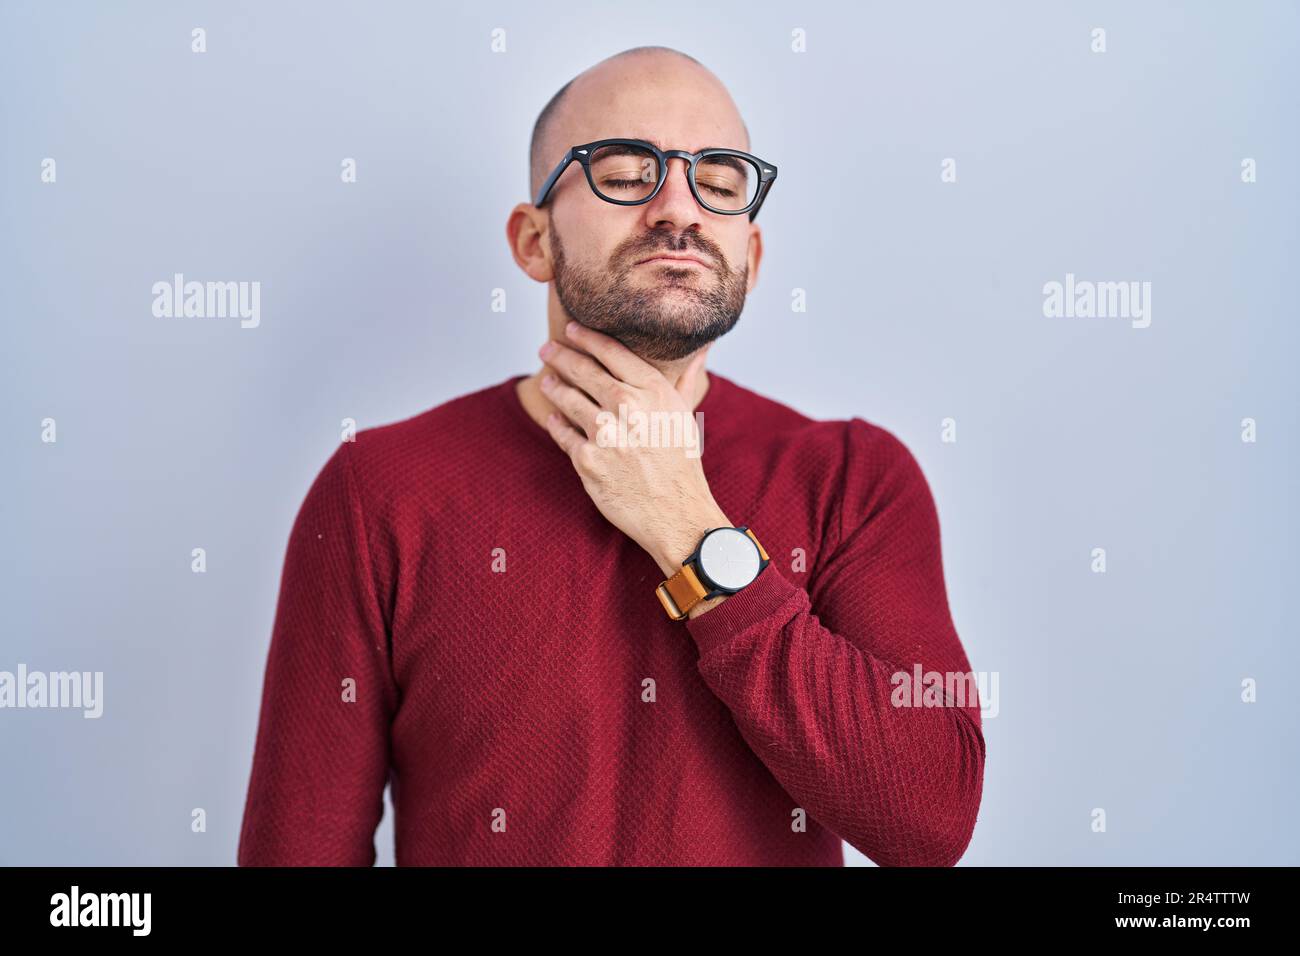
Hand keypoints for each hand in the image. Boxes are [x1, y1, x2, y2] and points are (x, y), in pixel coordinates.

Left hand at [539, 321, 730, 594]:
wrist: (676, 513)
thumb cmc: (682, 465)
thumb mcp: (686, 417)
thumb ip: (685, 380)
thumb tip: (700, 351)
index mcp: (654, 390)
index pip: (612, 351)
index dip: (587, 337)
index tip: (572, 329)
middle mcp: (628, 406)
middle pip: (583, 369)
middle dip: (561, 355)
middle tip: (547, 348)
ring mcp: (605, 433)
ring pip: (568, 398)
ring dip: (554, 386)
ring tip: (547, 380)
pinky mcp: (587, 460)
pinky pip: (563, 433)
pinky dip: (557, 423)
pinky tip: (554, 417)